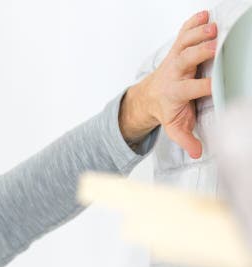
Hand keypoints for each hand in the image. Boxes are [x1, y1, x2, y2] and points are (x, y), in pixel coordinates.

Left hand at [120, 10, 216, 157]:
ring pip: (182, 44)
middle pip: (183, 61)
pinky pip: (182, 34)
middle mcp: (173, 73)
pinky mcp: (176, 49)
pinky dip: (192, 23)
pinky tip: (204, 14)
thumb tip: (197, 153)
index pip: (190, 89)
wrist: (148, 96)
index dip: (203, 87)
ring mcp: (174, 59)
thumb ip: (185, 139)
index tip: (217, 85)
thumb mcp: (174, 126)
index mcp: (175, 92)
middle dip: (197, 53)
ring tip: (212, 27)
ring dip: (196, 34)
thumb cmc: (166, 109)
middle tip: (214, 46)